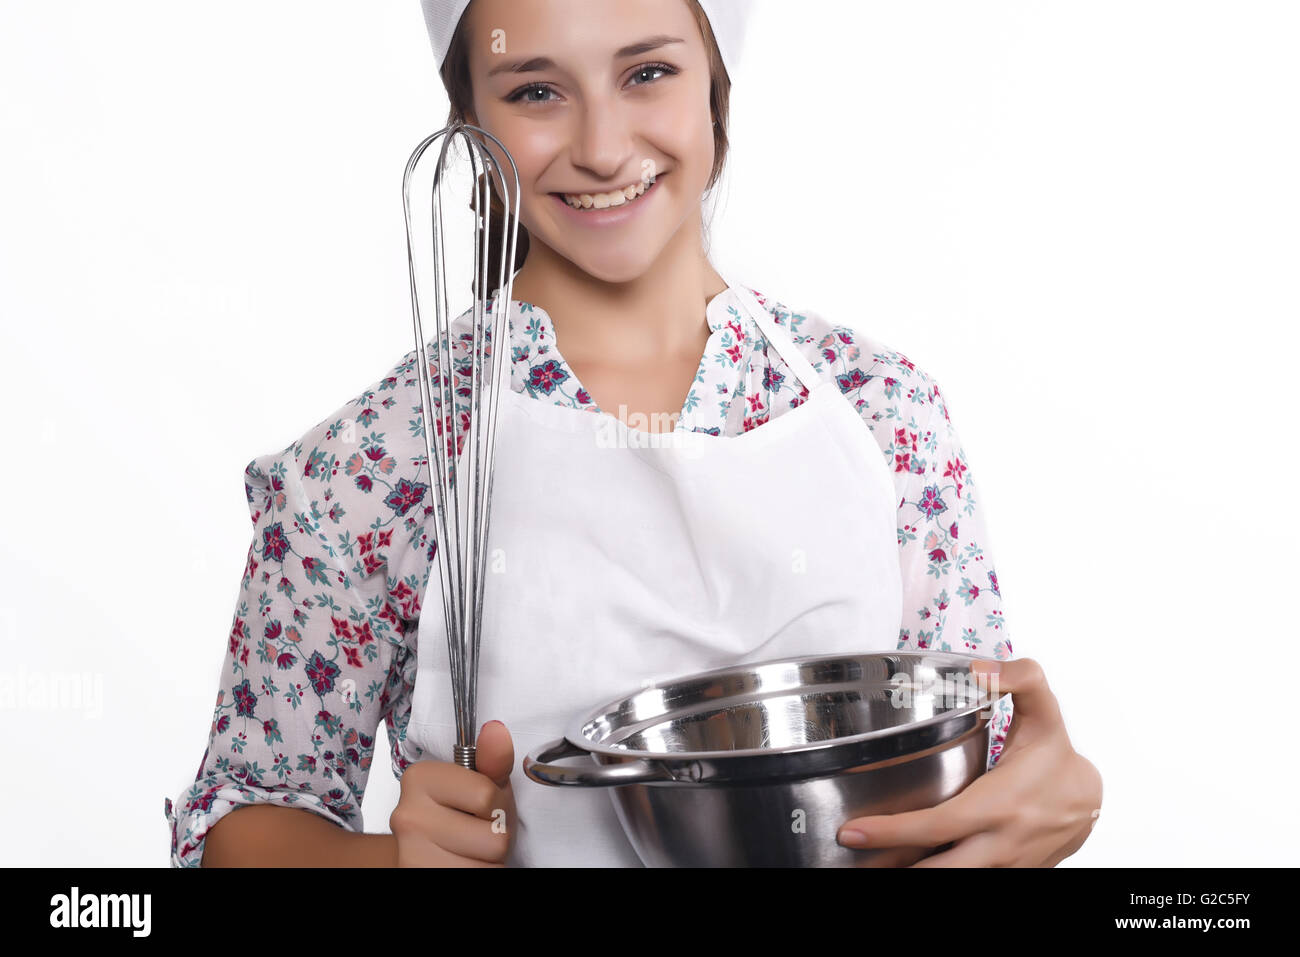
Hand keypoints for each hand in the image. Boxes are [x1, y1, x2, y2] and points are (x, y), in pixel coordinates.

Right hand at [390, 719, 517, 866]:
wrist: (426, 854)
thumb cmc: (462, 817)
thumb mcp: (485, 784)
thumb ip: (494, 761)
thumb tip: (495, 731)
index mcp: (420, 778)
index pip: (487, 797)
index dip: (497, 806)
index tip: (481, 807)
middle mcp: (407, 816)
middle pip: (493, 838)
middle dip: (496, 839)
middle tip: (478, 833)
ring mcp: (409, 854)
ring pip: (486, 867)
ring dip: (488, 863)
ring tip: (471, 852)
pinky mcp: (415, 875)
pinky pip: (476, 879)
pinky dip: (479, 875)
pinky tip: (463, 865)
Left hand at [836, 657, 1102, 866]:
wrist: (1091, 800)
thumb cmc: (1057, 755)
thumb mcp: (1045, 710)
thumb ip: (1019, 678)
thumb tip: (981, 666)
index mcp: (1000, 804)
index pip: (938, 826)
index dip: (893, 832)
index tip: (854, 831)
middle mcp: (1000, 843)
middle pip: (939, 870)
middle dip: (892, 867)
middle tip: (851, 854)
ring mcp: (1004, 865)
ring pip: (952, 879)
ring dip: (910, 872)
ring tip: (869, 862)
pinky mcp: (1006, 874)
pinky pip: (967, 879)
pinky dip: (935, 871)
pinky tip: (905, 860)